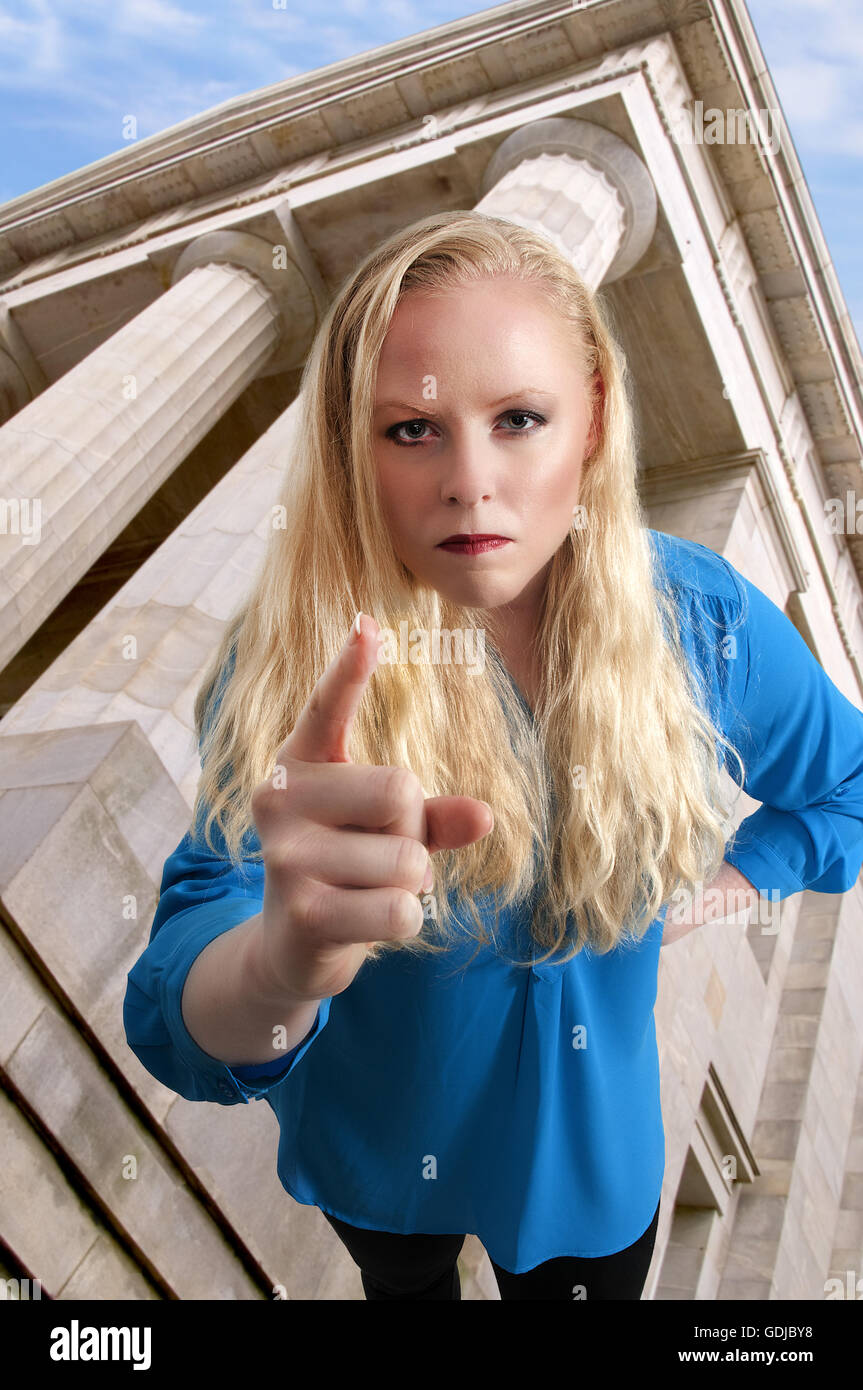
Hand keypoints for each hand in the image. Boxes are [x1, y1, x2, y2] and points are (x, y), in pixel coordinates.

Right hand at [247, 614, 494, 1000]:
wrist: (291, 946)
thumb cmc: (347, 867)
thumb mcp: (388, 831)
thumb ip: (434, 816)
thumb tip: (486, 816)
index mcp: (298, 764)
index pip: (325, 707)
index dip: (348, 668)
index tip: (368, 625)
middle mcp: (279, 799)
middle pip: (399, 790)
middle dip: (413, 830)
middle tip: (383, 852)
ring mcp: (286, 856)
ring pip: (408, 860)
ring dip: (411, 884)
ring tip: (371, 889)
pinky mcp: (304, 912)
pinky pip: (402, 908)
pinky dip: (406, 919)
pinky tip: (369, 920)